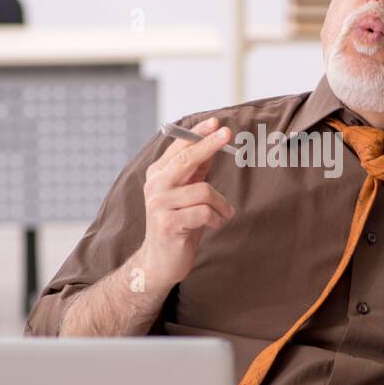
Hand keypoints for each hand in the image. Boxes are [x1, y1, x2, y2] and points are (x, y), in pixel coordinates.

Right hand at [137, 116, 236, 286]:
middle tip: (228, 134)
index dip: (198, 134)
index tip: (216, 123)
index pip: (179, 148)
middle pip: (186, 160)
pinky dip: (216, 219)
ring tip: (224, 214)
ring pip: (203, 191)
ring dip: (222, 205)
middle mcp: (155, 186)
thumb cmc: (178, 224)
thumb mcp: (187, 193)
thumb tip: (213, 142)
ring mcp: (159, 205)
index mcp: (158, 175)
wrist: (159, 261)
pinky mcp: (168, 224)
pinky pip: (204, 213)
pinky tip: (214, 225)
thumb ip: (196, 170)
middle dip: (209, 145)